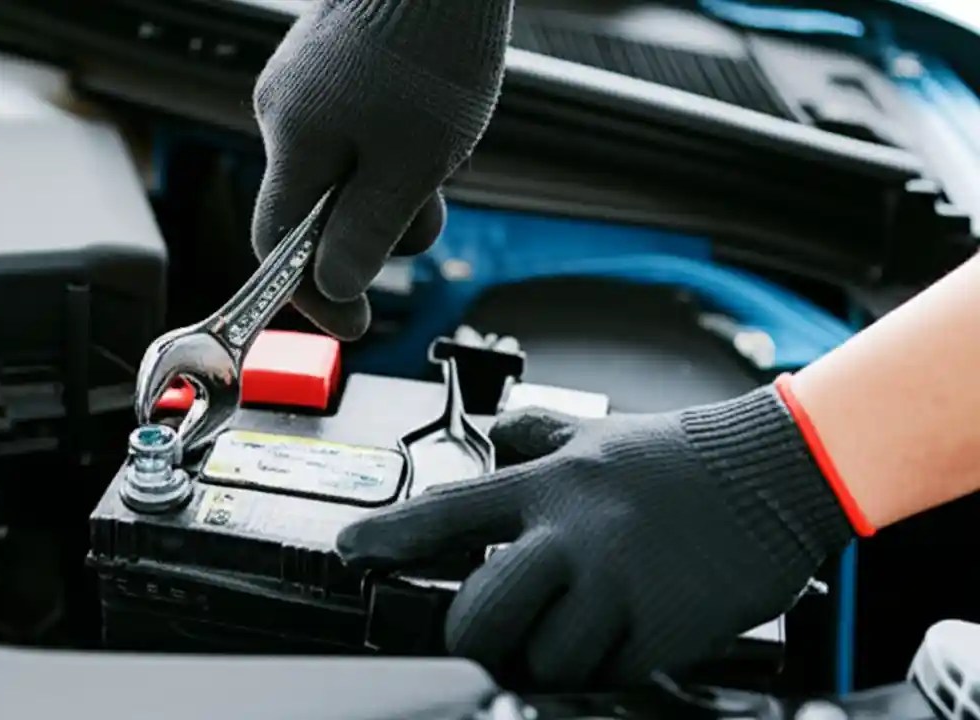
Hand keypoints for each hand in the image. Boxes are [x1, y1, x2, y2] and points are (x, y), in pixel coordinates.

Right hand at [251, 0, 512, 339]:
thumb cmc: (432, 53)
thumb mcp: (411, 165)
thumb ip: (367, 231)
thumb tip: (334, 288)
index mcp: (292, 140)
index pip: (276, 244)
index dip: (313, 294)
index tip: (357, 320)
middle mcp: (285, 110)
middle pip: (319, 207)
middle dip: (378, 222)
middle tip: (429, 203)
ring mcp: (307, 82)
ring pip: (348, 168)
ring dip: (399, 180)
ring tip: (445, 147)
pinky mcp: (336, 63)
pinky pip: (360, 129)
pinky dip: (399, 143)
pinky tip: (436, 119)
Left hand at [336, 386, 852, 687]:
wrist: (777, 471)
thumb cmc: (682, 455)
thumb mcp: (597, 431)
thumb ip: (538, 437)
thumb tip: (499, 434)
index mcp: (548, 484)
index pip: (448, 512)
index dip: (388, 537)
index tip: (351, 553)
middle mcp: (573, 536)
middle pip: (479, 616)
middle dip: (468, 637)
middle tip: (478, 634)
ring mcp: (616, 587)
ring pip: (540, 659)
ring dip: (541, 658)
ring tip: (562, 631)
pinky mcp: (660, 631)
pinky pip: (602, 674)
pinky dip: (596, 667)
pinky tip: (613, 636)